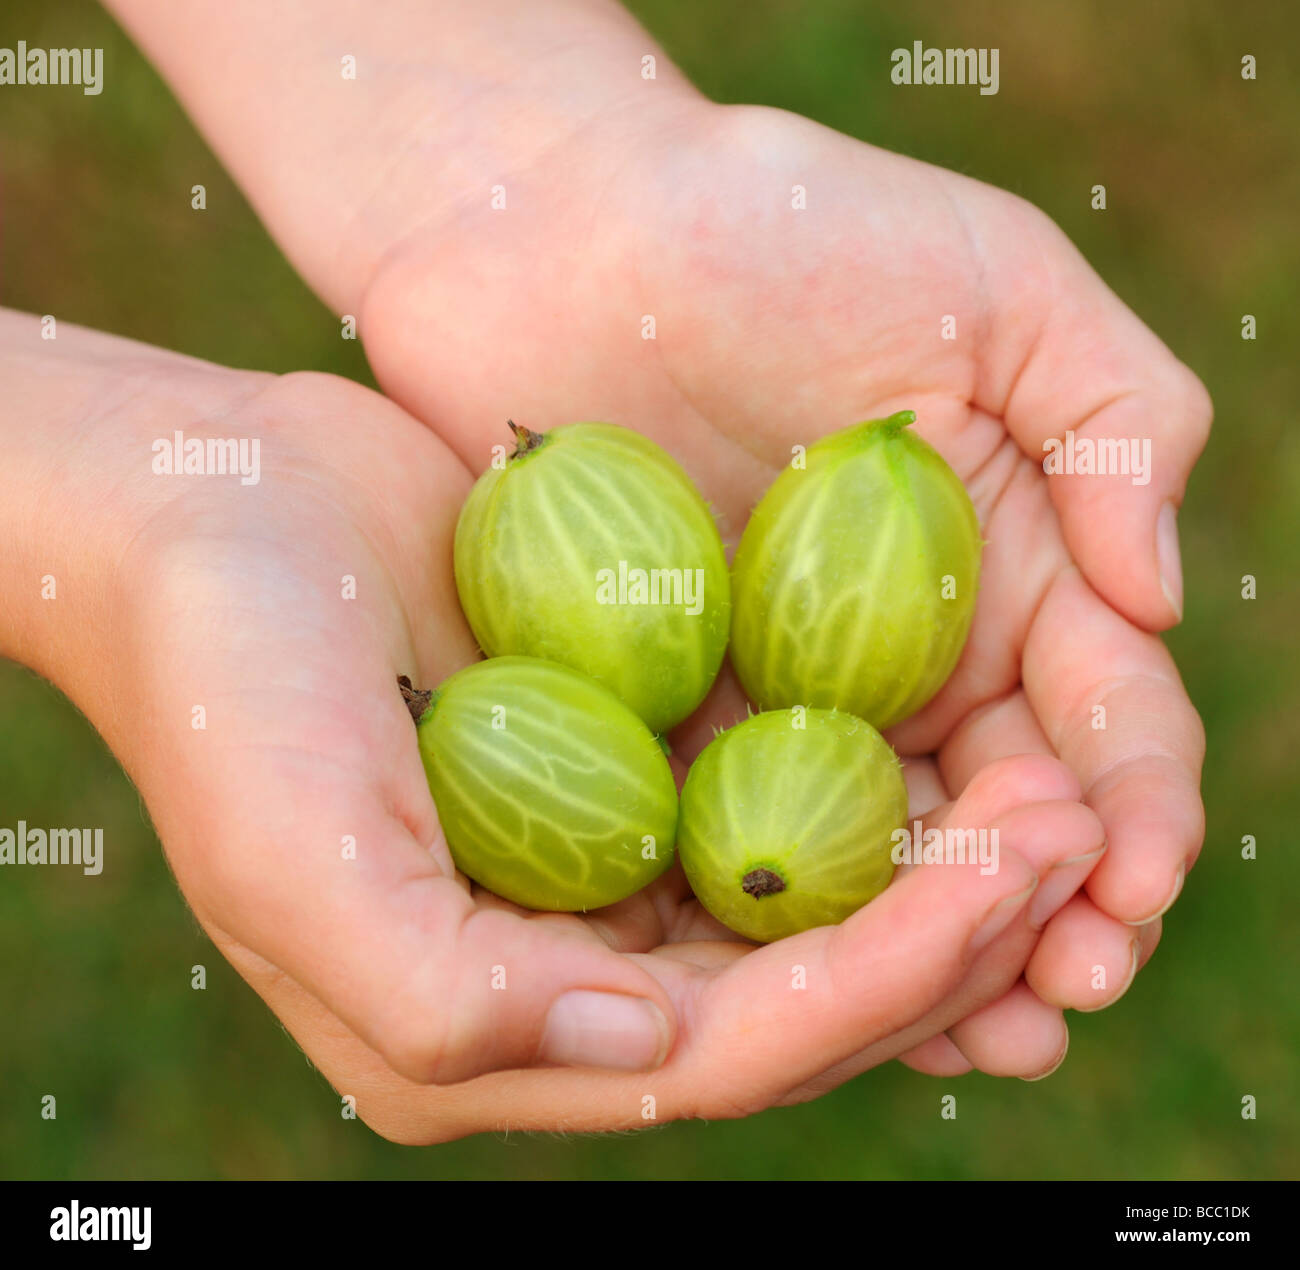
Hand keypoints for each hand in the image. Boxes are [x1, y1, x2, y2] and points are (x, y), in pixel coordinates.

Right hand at [23, 356, 1095, 1141]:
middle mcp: (563, 967)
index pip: (726, 1052)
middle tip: (1070, 844)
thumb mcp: (290, 852)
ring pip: (809, 902)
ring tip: (1059, 801)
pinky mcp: (629, 763)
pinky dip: (876, 783)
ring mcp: (605, 864)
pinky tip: (963, 741)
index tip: (994, 891)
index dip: (870, 988)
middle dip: (941, 938)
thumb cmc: (225, 679)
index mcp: (488, 1026)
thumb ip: (439, 990)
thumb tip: (644, 1044)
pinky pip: (778, 792)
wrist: (210, 511)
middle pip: (796, 995)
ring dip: (937, 866)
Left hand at [352, 99, 1208, 1084]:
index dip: (1129, 802)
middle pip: (998, 809)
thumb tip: (1165, 598)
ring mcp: (779, 690)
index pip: (1097, 709)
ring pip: (875, 849)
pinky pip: (733, 828)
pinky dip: (783, 912)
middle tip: (1067, 989)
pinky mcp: (663, 708)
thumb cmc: (785, 227)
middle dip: (1048, 906)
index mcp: (1000, 565)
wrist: (566, 224)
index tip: (1130, 880)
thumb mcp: (995, 286)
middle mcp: (898, 649)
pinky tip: (815, 984)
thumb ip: (1115, 422)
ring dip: (935, 948)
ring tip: (987, 1032)